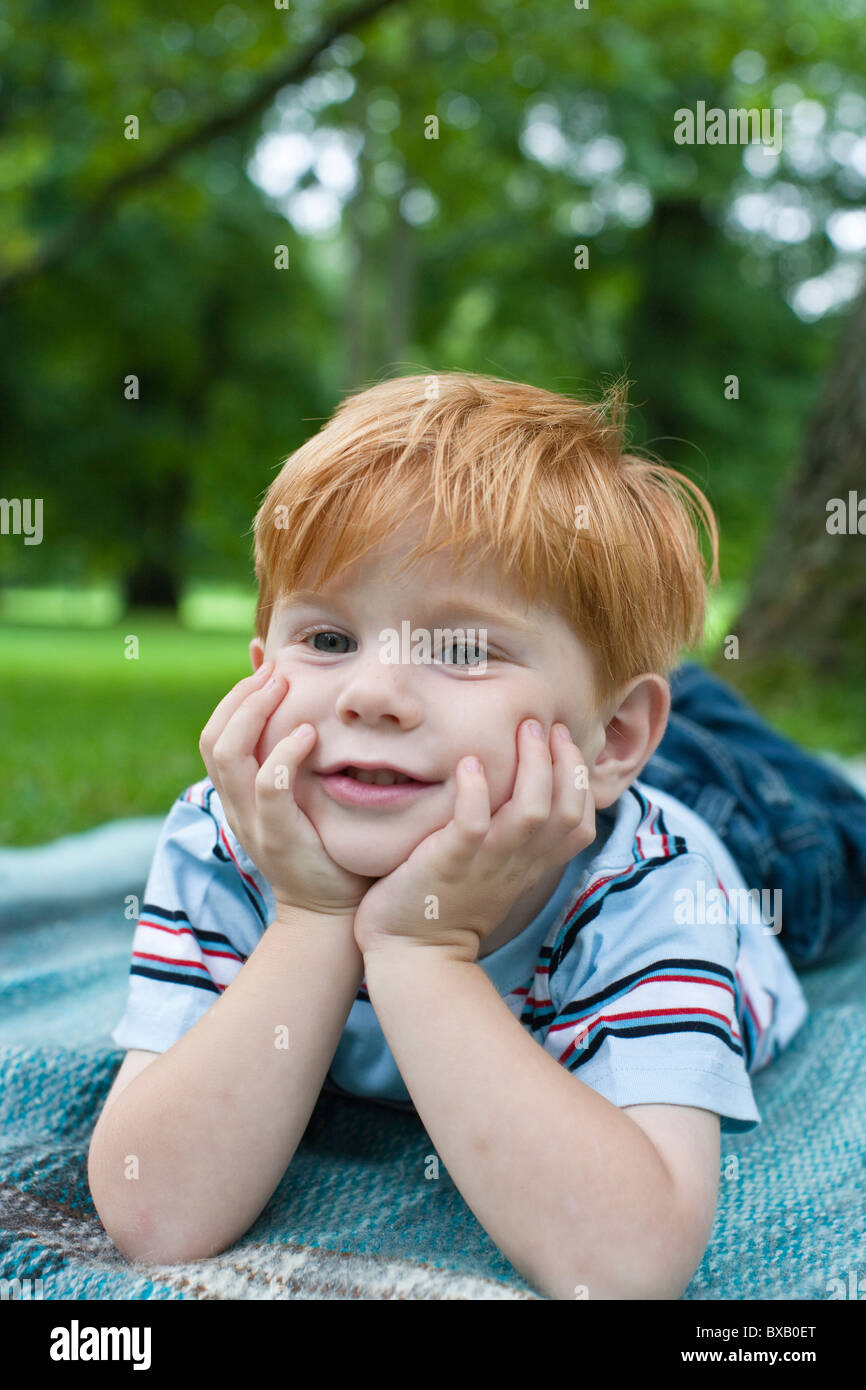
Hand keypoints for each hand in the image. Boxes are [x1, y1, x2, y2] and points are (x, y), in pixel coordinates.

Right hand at [199, 663, 375, 914]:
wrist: (330, 913)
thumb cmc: (325, 845)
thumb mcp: (302, 795)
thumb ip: (293, 755)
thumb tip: (299, 707)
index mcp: (237, 795)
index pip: (214, 734)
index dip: (233, 696)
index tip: (266, 667)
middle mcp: (236, 806)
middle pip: (212, 739)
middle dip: (241, 697)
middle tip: (275, 672)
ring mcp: (253, 823)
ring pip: (229, 757)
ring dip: (254, 714)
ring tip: (285, 688)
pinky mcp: (279, 838)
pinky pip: (269, 789)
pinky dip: (285, 755)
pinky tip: (310, 733)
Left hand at [352, 719, 595, 960]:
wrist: (413, 955)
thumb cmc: (447, 905)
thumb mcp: (494, 873)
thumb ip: (511, 840)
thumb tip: (519, 796)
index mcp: (530, 865)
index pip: (580, 823)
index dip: (581, 781)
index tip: (565, 743)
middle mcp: (517, 863)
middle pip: (566, 810)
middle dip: (565, 761)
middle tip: (545, 725)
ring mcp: (485, 863)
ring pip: (531, 811)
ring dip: (533, 765)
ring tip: (523, 729)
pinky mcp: (449, 863)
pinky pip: (473, 823)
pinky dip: (475, 790)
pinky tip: (468, 763)